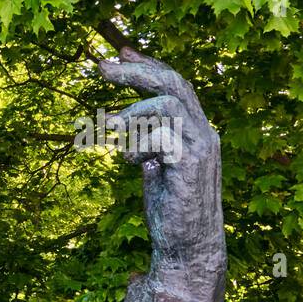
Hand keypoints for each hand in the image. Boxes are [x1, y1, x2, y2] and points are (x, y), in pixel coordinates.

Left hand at [99, 47, 225, 301]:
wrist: (187, 247)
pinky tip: (131, 162)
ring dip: (133, 113)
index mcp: (193, 130)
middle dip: (135, 72)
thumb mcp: (154, 171)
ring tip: (110, 129)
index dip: (146, 67)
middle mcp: (203, 132)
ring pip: (168, 104)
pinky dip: (140, 143)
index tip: (118, 54)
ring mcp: (201, 147)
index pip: (173, 86)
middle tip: (99, 68)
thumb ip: (147, 147)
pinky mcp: (191, 166)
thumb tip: (128, 129)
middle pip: (173, 84)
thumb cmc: (170, 210)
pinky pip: (164, 136)